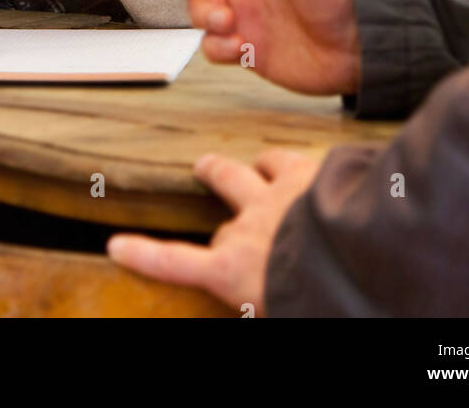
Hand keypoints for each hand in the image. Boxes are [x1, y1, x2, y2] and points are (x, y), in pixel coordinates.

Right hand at [107, 148, 321, 314]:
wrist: (351, 255)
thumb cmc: (316, 298)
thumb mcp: (271, 309)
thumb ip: (255, 296)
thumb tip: (253, 297)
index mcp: (234, 270)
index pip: (176, 262)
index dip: (143, 254)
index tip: (117, 245)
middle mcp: (245, 228)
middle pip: (221, 228)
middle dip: (216, 227)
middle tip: (196, 193)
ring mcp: (272, 196)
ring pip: (245, 175)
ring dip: (238, 169)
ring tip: (230, 162)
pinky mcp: (303, 174)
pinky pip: (285, 159)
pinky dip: (286, 160)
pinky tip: (298, 161)